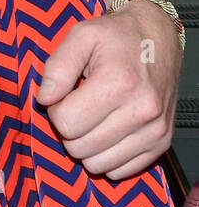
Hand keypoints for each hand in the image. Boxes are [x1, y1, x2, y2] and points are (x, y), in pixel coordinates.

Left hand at [37, 0, 179, 178]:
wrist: (157, 37)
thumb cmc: (117, 35)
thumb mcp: (81, 36)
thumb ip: (57, 67)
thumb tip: (44, 99)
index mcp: (119, 83)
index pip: (67, 123)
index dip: (55, 110)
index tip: (63, 96)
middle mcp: (141, 111)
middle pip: (79, 147)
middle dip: (68, 129)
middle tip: (76, 106)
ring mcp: (154, 130)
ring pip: (98, 165)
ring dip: (86, 145)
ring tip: (92, 118)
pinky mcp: (162, 143)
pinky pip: (121, 171)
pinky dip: (107, 156)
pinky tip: (106, 131)